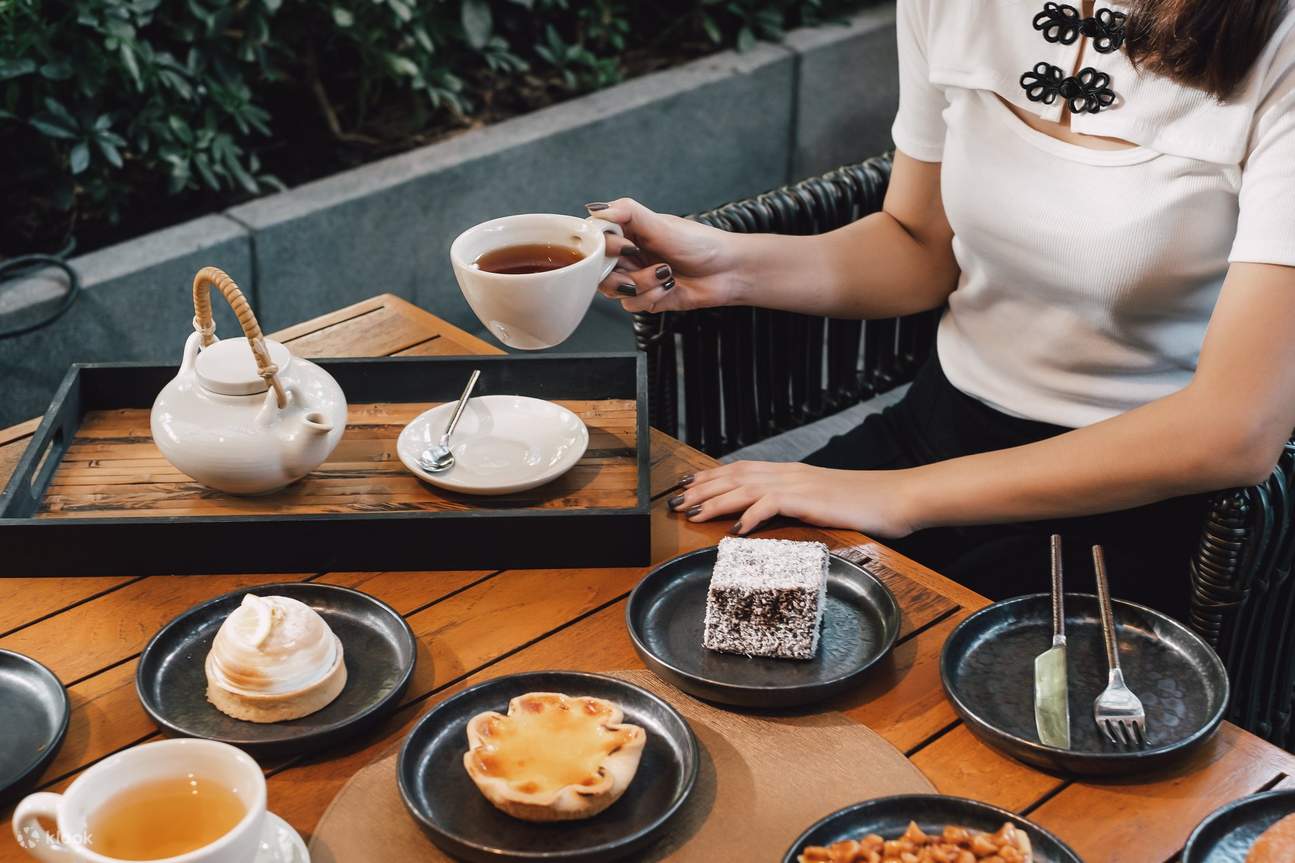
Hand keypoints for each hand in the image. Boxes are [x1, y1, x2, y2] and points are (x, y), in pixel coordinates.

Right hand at [586, 199, 743, 312]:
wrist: (729, 272)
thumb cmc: (702, 243)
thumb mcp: (662, 224)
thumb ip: (628, 213)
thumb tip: (596, 209)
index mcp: (628, 231)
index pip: (595, 239)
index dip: (603, 247)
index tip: (625, 248)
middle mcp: (628, 254)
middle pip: (598, 269)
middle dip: (620, 271)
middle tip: (640, 262)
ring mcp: (636, 276)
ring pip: (614, 290)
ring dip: (641, 284)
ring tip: (665, 273)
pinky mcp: (646, 297)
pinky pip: (631, 304)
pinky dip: (651, 297)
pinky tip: (670, 286)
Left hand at [666, 461, 917, 538]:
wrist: (896, 498)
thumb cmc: (863, 504)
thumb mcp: (821, 501)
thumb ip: (795, 503)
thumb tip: (770, 514)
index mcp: (790, 473)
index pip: (741, 470)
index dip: (710, 477)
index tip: (686, 486)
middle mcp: (789, 473)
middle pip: (734, 476)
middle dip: (701, 488)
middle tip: (675, 502)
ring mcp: (798, 484)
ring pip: (745, 488)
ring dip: (714, 501)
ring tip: (691, 513)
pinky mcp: (809, 499)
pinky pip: (771, 505)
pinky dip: (749, 516)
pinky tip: (734, 530)